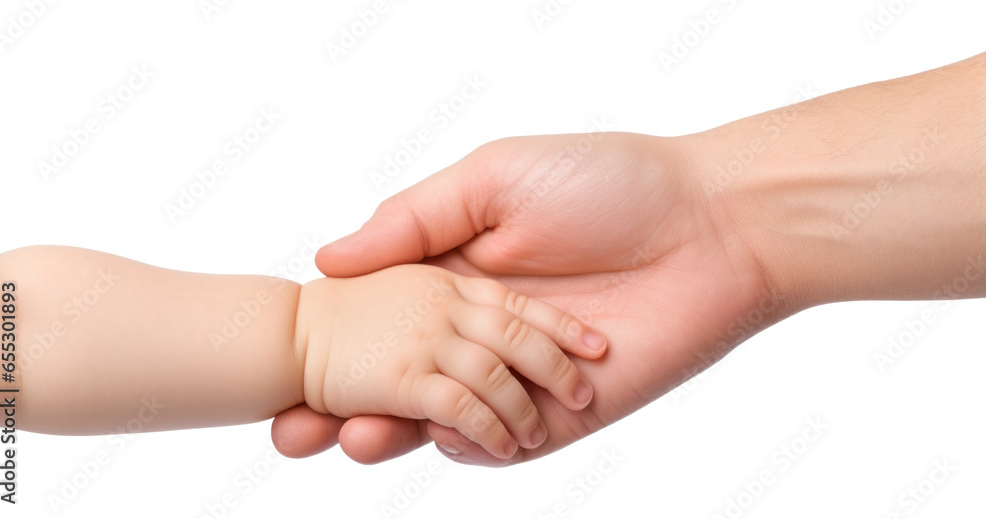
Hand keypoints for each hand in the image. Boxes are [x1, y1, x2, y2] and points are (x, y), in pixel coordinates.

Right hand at [273, 132, 789, 463]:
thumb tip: (328, 258)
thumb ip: (414, 221)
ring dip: (395, 433)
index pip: (378, 319)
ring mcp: (524, 374)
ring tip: (354, 437)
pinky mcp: (569, 412)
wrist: (716, 225)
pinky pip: (508, 442)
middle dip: (344, 406)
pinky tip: (442, 438)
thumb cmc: (610, 183)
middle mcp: (482, 329)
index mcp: (458, 272)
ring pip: (445, 418)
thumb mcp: (495, 179)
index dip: (328, 344)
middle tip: (293, 429)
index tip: (282, 367)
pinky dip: (471, 446)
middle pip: (400, 380)